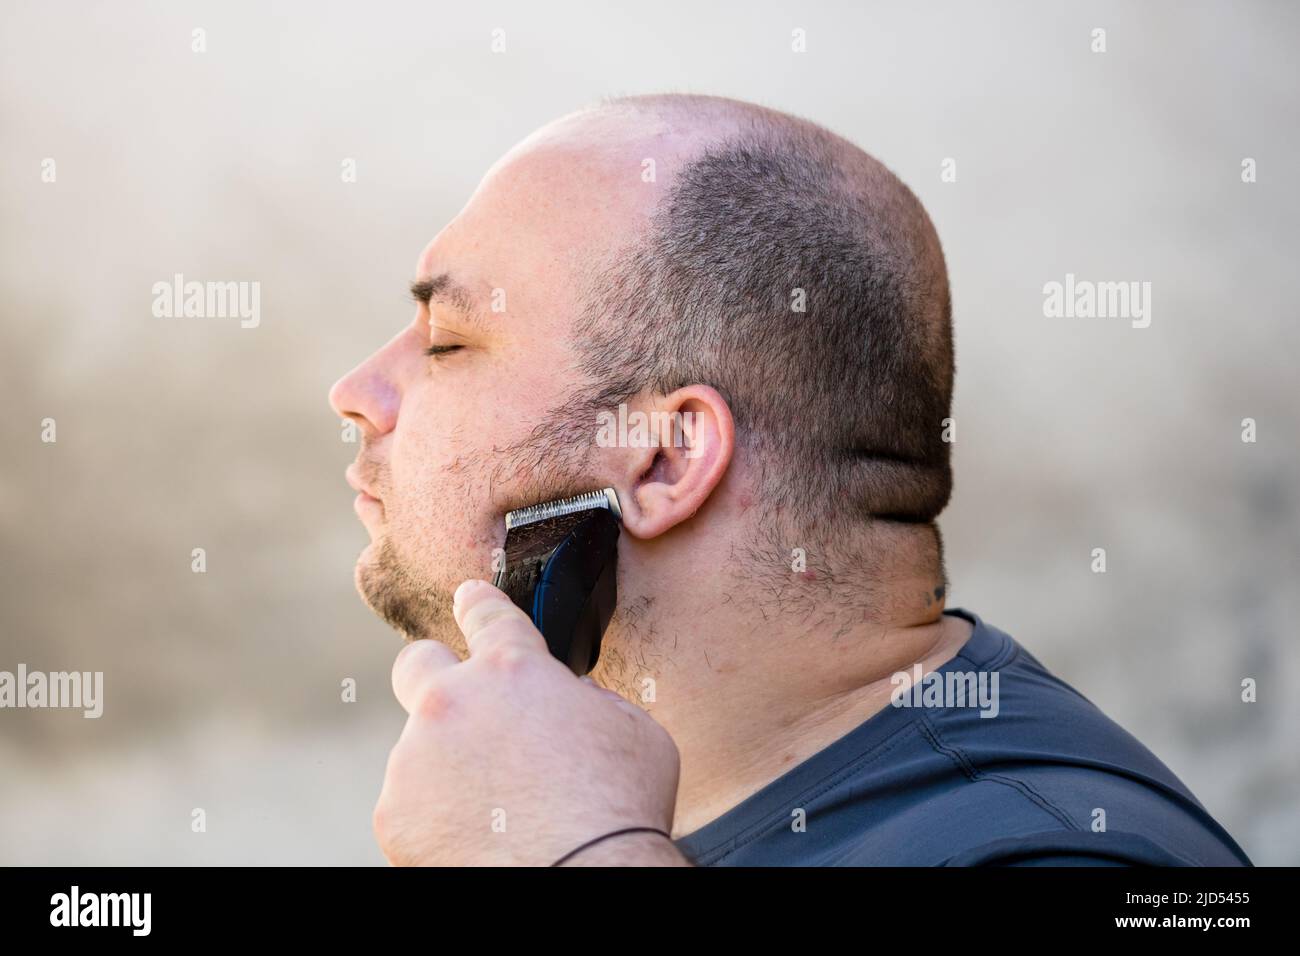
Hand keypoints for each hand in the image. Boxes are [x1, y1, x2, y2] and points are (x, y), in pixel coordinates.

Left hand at [373, 578, 684, 865]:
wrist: (582, 880)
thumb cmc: (618, 810)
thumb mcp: (632, 730)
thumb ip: (586, 700)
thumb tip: (566, 704)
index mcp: (514, 670)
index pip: (485, 613)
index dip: (476, 603)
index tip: (467, 599)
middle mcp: (453, 701)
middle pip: (417, 663)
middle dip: (437, 676)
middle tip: (464, 708)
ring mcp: (416, 758)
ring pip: (422, 747)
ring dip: (450, 763)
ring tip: (500, 805)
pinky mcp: (396, 813)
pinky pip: (413, 802)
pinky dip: (438, 815)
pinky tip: (481, 834)